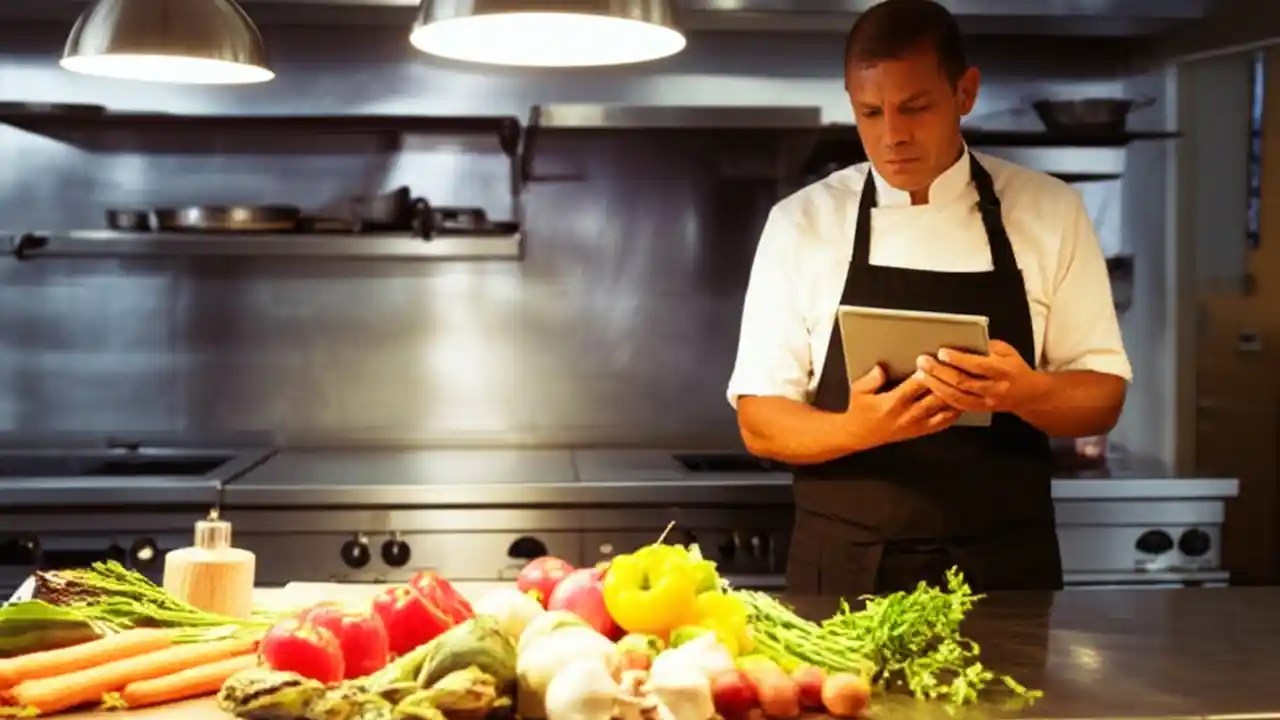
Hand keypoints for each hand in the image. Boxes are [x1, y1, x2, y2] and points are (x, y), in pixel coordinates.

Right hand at [844, 365, 961, 448]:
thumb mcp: (859, 391)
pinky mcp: (921, 430)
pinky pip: (944, 422)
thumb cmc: (860, 412)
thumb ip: (871, 378)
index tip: (934, 359)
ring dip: (954, 395)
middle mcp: (908, 414)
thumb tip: (881, 367)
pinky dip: (955, 411)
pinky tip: (961, 401)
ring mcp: (917, 424)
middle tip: (956, 368)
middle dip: (946, 381)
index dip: (927, 371)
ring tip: (963, 383)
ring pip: (944, 409)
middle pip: (935, 396)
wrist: (858, 435)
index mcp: (893, 403)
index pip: (916, 385)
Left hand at [915, 340, 1048, 414]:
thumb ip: (986, 346)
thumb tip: (963, 340)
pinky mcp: (980, 410)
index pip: (977, 365)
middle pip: (963, 382)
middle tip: (923, 361)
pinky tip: (930, 387)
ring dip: (936, 385)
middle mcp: (994, 388)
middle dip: (940, 371)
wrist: (1029, 394)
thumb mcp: (1006, 351)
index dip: (957, 359)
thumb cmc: (1014, 367)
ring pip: (957, 396)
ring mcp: (986, 402)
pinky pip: (957, 405)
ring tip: (921, 374)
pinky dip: (942, 396)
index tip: (941, 351)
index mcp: (1003, 370)